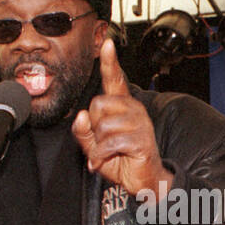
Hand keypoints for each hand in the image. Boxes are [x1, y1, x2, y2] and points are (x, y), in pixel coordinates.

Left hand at [72, 39, 172, 199]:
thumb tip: (82, 115)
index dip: (110, 62)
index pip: (115, 79)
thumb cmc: (120, 161)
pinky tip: (102, 161)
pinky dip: (101, 155)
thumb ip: (83, 132)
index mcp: (121, 106)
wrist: (142, 181)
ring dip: (97, 145)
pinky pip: (111, 142)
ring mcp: (139, 123)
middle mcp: (132, 109)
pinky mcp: (142, 139)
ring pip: (104, 125)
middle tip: (102, 142)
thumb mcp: (93, 147)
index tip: (107, 43)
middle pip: (97, 104)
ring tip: (106, 153)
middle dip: (93, 127)